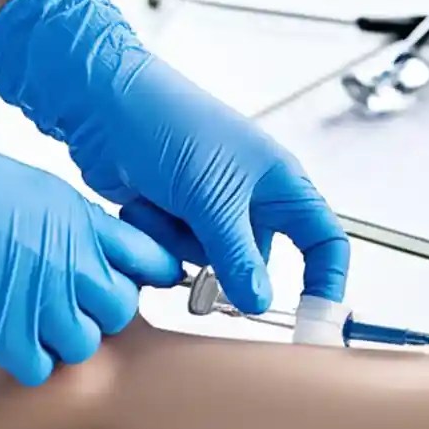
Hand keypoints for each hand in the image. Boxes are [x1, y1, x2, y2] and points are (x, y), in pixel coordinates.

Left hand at [0, 0, 349, 313]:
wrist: (102, 105)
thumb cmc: (169, 124)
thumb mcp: (212, 197)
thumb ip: (237, 255)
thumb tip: (258, 303)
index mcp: (279, 182)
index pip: (323, 240)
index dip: (326, 281)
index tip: (315, 322)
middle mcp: (250, 198)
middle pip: (257, 262)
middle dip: (225, 268)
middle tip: (202, 262)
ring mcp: (209, 209)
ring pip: (208, 264)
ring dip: (179, 244)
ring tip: (162, 205)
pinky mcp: (173, 217)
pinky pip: (173, 254)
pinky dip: (155, 236)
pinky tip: (143, 202)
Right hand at [0, 74, 181, 385]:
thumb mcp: (20, 185)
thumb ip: (56, 220)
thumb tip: (67, 233)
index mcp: (77, 218)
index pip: (148, 257)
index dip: (143, 275)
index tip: (133, 283)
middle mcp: (70, 258)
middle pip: (120, 307)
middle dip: (98, 314)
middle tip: (67, 311)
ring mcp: (39, 297)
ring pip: (82, 344)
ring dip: (59, 343)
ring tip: (28, 329)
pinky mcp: (2, 332)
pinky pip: (38, 366)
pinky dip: (21, 362)